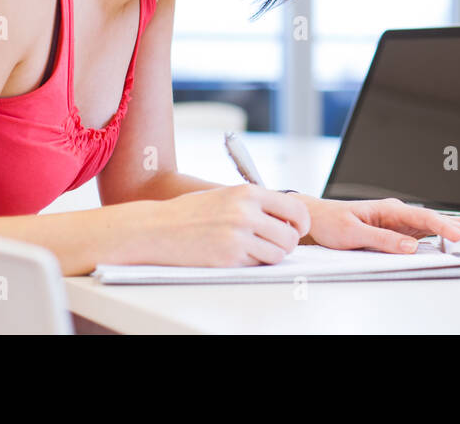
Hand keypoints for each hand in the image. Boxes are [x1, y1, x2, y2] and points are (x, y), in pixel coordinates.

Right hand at [134, 185, 311, 266]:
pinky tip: (236, 254)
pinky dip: (252, 263)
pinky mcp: (228, 258)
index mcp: (248, 193)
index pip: (295, 209)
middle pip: (290, 236)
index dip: (301, 223)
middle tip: (273, 243)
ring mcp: (238, 236)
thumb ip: (255, 202)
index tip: (297, 229)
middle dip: (286, 243)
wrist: (157, 228)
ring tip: (253, 249)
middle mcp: (246, 212)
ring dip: (270, 255)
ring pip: (278, 254)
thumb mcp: (226, 195)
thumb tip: (287, 214)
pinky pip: (256, 265)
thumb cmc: (191, 211)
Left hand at [297, 195, 459, 253]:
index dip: (448, 229)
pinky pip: (426, 232)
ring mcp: (401, 221)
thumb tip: (411, 246)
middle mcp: (399, 212)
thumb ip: (383, 240)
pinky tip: (457, 239)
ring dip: (458, 230)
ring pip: (435, 225)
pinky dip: (444, 235)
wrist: (317, 219)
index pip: (427, 218)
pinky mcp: (399, 230)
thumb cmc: (332, 223)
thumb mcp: (354, 234)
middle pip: (438, 218)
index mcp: (390, 209)